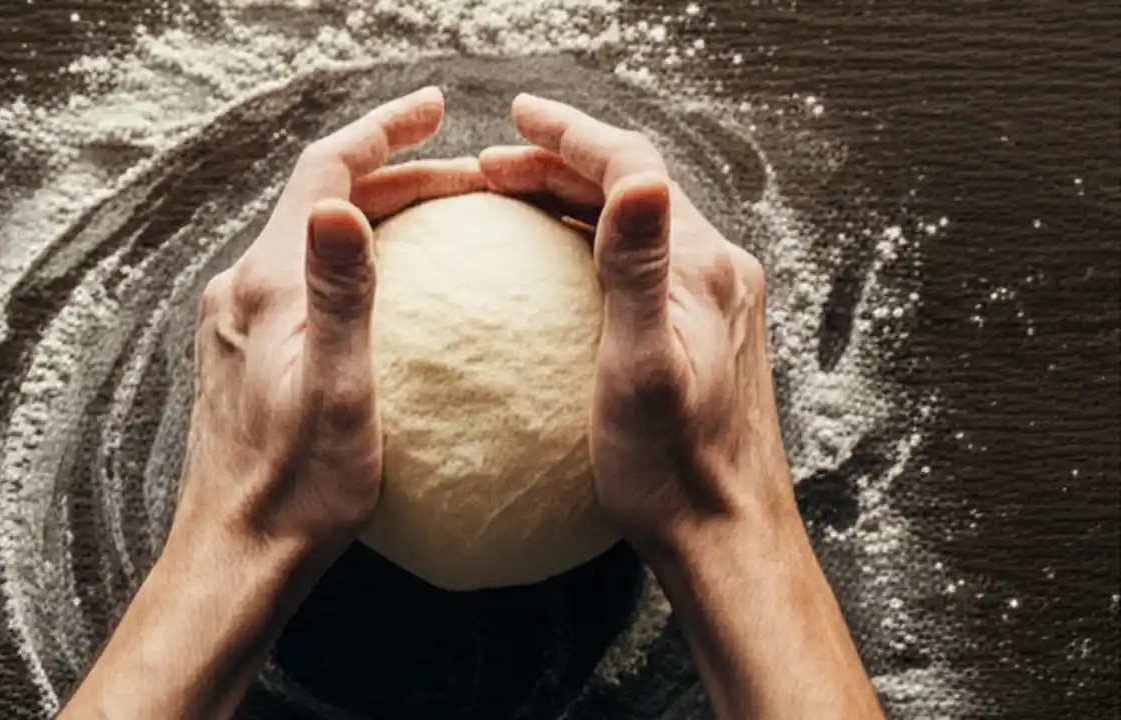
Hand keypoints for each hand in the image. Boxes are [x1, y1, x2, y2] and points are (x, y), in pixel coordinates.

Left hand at [175, 86, 485, 563]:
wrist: (238, 550)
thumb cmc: (299, 488)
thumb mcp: (337, 392)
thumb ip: (339, 295)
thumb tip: (338, 206)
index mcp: (266, 286)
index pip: (325, 173)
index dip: (382, 129)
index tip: (435, 107)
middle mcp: (244, 290)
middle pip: (322, 199)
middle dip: (395, 170)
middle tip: (469, 173)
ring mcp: (241, 319)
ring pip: (314, 235)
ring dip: (378, 210)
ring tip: (446, 214)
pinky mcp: (248, 348)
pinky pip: (307, 276)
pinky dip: (358, 254)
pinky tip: (398, 282)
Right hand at [480, 95, 880, 718]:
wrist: (724, 531)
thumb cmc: (672, 468)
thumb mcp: (642, 369)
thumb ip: (638, 269)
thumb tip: (639, 178)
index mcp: (701, 267)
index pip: (632, 166)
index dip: (570, 133)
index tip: (517, 115)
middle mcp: (717, 270)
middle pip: (633, 186)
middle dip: (560, 162)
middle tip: (490, 167)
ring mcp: (714, 299)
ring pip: (635, 220)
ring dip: (573, 199)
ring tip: (510, 199)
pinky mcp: (704, 329)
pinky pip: (640, 259)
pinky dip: (590, 240)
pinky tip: (553, 264)